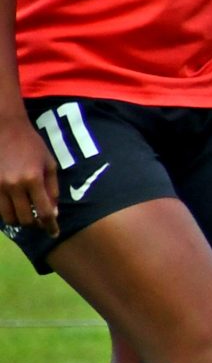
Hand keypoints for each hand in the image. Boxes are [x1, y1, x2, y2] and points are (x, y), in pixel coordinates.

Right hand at [0, 115, 58, 235]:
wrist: (6, 129)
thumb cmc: (32, 145)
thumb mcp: (49, 164)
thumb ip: (52, 189)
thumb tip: (52, 212)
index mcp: (33, 179)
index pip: (43, 212)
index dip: (50, 225)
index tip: (54, 233)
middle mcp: (14, 186)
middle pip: (25, 219)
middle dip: (35, 224)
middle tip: (40, 221)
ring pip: (8, 218)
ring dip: (20, 220)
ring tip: (27, 215)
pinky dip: (7, 212)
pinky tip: (15, 207)